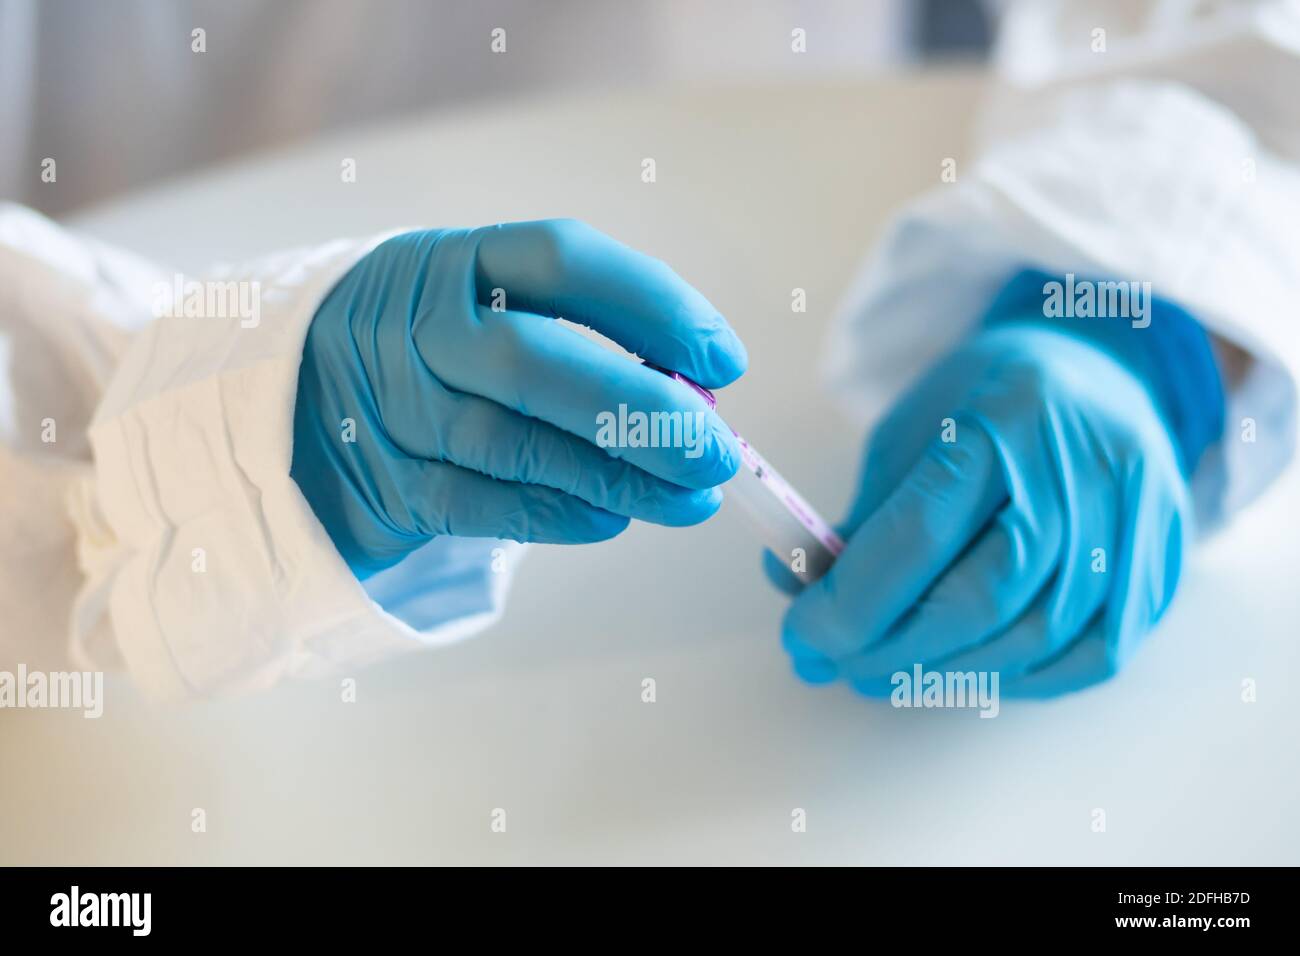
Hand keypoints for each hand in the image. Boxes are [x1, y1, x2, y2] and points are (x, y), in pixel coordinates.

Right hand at [292, 220, 746, 576]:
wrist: (294, 402)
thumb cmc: (434, 353)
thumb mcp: (483, 304)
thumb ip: (578, 333)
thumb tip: (696, 394)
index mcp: (452, 262)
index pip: (563, 260)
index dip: (656, 307)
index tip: (724, 361)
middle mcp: (416, 329)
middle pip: (536, 361)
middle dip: (643, 409)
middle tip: (718, 452)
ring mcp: (393, 409)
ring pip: (517, 447)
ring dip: (619, 480)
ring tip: (691, 500)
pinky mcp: (388, 484)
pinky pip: (486, 506)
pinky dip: (561, 516)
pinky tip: (613, 519)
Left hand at [767, 324, 1190, 697]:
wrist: (1096, 373)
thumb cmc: (986, 404)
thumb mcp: (908, 434)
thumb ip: (861, 521)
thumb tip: (797, 593)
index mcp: (1004, 417)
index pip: (920, 534)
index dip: (851, 603)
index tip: (801, 635)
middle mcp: (1080, 468)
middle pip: (982, 599)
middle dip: (891, 651)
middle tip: (835, 664)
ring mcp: (1133, 520)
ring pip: (1034, 637)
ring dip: (943, 674)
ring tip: (882, 672)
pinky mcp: (1159, 566)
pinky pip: (1087, 656)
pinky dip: (1015, 679)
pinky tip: (962, 669)